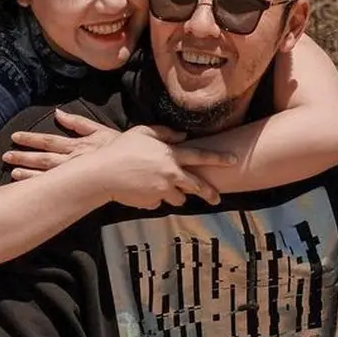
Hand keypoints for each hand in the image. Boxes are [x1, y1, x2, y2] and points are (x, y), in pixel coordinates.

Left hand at [2, 111, 117, 177]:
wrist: (137, 167)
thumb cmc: (120, 149)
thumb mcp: (100, 130)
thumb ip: (78, 122)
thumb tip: (59, 113)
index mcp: (77, 145)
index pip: (50, 141)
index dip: (32, 139)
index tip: (15, 137)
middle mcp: (73, 160)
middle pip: (44, 158)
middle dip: (24, 156)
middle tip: (6, 155)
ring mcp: (76, 175)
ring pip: (48, 173)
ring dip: (29, 172)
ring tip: (12, 171)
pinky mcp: (81, 186)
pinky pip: (58, 187)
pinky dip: (42, 186)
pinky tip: (30, 187)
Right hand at [38, 123, 234, 208]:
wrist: (103, 173)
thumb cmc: (121, 149)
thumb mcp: (143, 133)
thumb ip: (166, 134)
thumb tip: (183, 135)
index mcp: (171, 156)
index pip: (201, 156)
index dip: (219, 158)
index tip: (234, 160)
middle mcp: (171, 175)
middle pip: (197, 186)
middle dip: (209, 193)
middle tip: (217, 197)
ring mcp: (162, 191)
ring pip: (178, 198)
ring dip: (174, 194)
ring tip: (161, 187)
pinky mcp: (152, 203)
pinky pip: (158, 202)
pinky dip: (153, 197)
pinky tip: (141, 190)